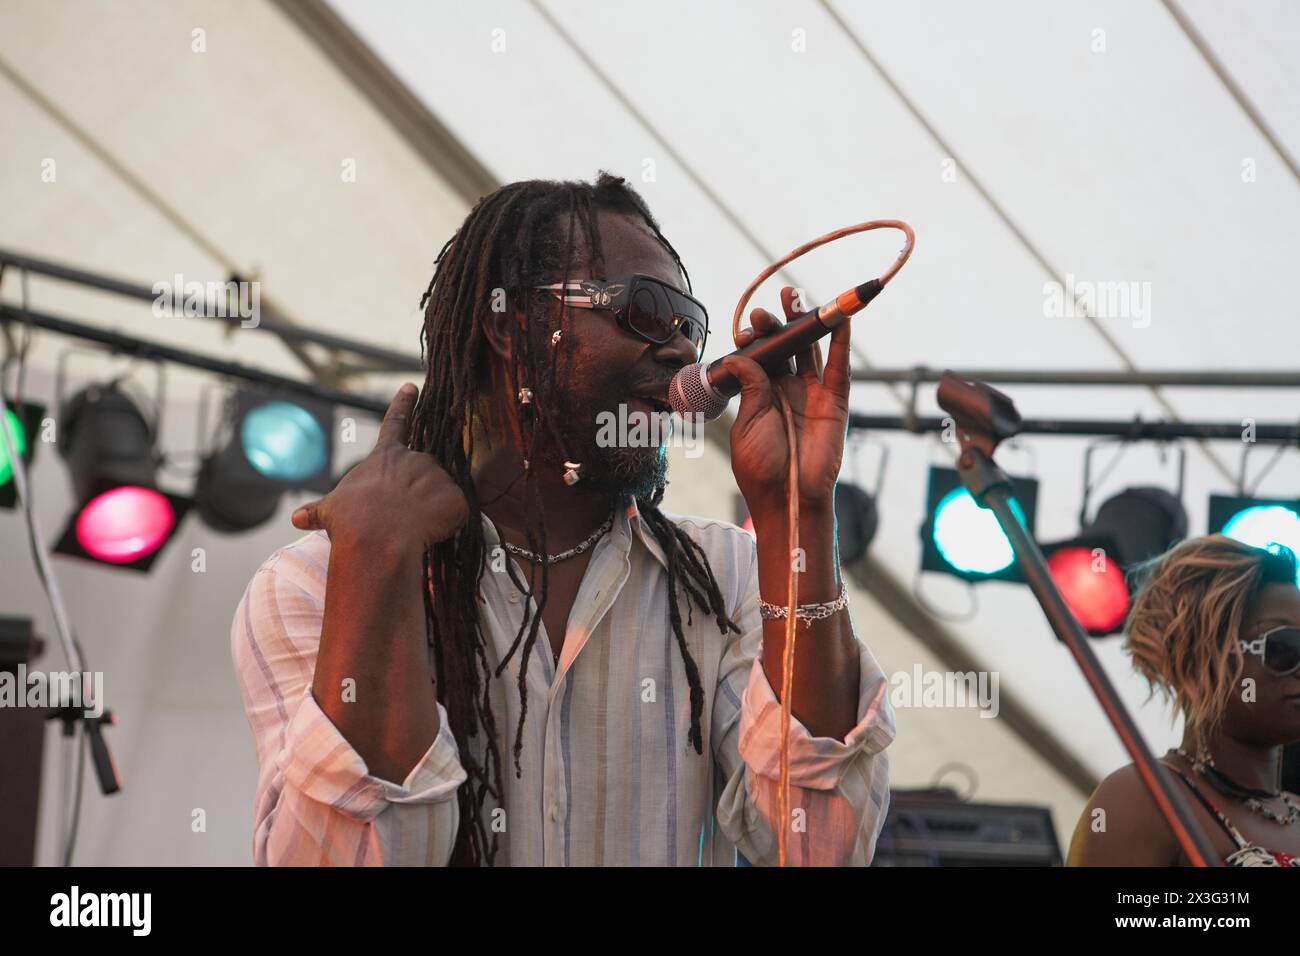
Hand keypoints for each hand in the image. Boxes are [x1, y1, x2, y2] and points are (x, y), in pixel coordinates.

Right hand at [291, 384, 468, 556]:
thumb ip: (319, 510)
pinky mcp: (456, 498)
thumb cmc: (351, 520)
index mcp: (386, 456)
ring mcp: (438, 476)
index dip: (404, 404)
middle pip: (422, 474)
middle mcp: (416, 459)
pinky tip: (428, 533)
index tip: (412, 386)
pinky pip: (454, 514)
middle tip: (399, 517)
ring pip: (439, 495)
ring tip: (410, 527)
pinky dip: (445, 525)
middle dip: (415, 493)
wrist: (377, 537)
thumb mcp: (331, 510)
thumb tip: (297, 519)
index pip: (396, 423)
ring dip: (429, 510)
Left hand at [723, 286, 849, 517]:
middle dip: (778, 323)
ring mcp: (812, 393)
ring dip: (805, 323)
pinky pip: (839, 367)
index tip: (745, 329)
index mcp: (761, 395)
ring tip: (796, 296)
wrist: (788, 496)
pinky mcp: (834, 402)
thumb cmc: (761, 467)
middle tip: (770, 305)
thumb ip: (750, 387)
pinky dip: (840, 342)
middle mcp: (787, 389)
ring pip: (810, 350)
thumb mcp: (748, 423)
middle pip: (785, 348)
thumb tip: (739, 356)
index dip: (754, 340)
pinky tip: (838, 318)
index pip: (759, 357)